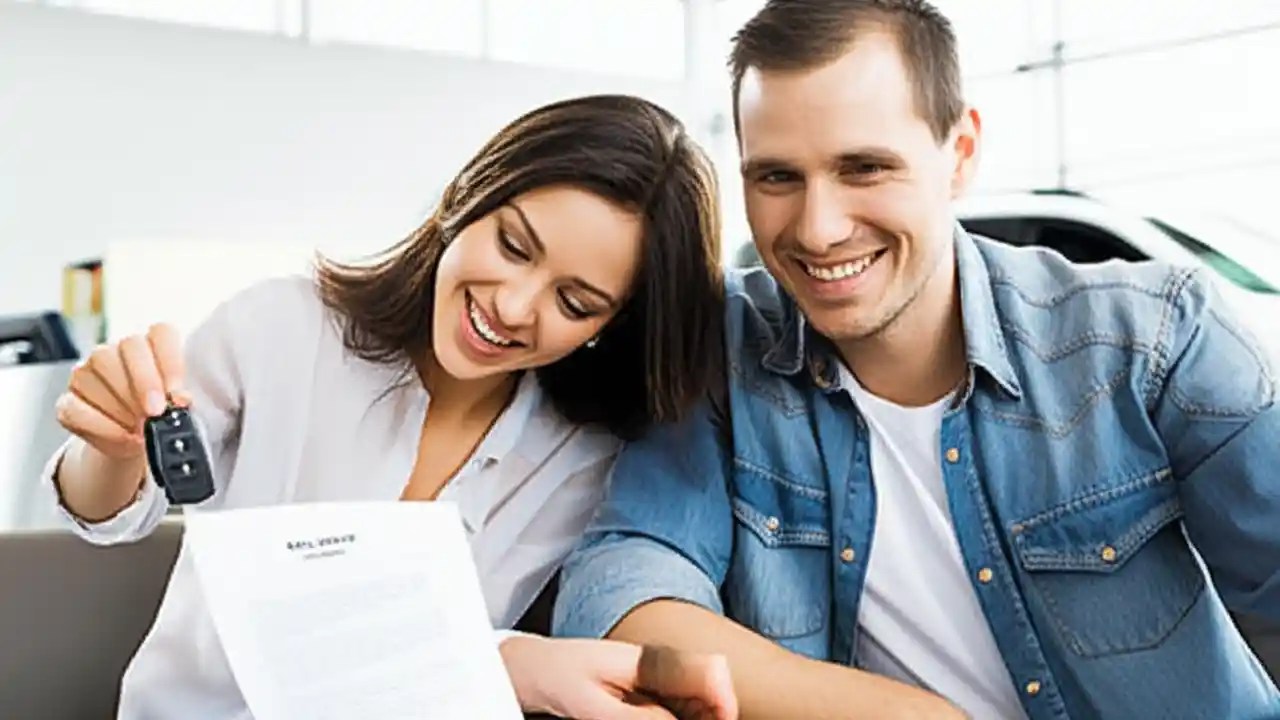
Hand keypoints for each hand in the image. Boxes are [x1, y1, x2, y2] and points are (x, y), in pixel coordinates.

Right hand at [55, 323, 188, 461]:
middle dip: (145, 382)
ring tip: (141, 428)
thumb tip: (181, 400)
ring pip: (94, 371)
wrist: (133, 441)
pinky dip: (100, 426)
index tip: (178, 395)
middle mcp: (116, 352)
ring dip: (121, 405)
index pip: (161, 332)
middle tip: (156, 412)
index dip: (171, 361)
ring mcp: (86, 373)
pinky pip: (73, 408)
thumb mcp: (176, 407)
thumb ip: (179, 398)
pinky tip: (122, 437)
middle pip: (127, 346)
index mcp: (151, 345)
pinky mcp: (67, 401)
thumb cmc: (159, 416)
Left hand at [501, 635, 736, 719]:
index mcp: (651, 660)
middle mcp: (660, 664)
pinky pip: (679, 708)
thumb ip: (636, 717)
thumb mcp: (591, 707)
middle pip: (712, 690)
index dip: (725, 702)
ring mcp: (657, 677)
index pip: (711, 671)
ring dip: (697, 717)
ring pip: (699, 702)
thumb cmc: (556, 676)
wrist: (533, 667)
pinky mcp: (649, 690)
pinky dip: (681, 717)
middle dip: (713, 714)